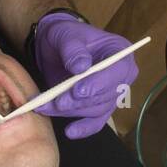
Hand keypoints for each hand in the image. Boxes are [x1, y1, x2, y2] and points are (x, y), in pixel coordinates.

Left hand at [33, 13, 139, 139]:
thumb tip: (81, 67)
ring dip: (70, 112)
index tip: (78, 90)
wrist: (55, 46)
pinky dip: (83, 128)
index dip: (99, 83)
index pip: (118, 71)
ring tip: (45, 107)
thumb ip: (73, 50)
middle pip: (106, 95)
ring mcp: (111, 93)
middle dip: (78, 101)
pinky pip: (95, 122)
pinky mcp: (98, 106)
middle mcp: (121, 75)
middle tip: (54, 102)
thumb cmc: (65, 36)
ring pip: (96, 110)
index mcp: (120, 52)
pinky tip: (70, 131)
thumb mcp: (66, 35)